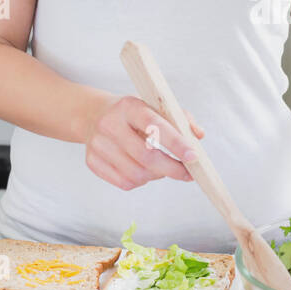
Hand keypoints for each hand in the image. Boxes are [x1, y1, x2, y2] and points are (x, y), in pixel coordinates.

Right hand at [84, 94, 204, 191]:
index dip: (176, 143)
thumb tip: (198, 135)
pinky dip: (141, 181)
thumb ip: (180, 118)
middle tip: (187, 174)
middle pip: (146, 156)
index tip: (193, 156)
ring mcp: (98, 144)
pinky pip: (124, 183)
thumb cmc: (133, 114)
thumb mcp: (154, 107)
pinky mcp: (92, 162)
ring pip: (136, 174)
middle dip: (172, 169)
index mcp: (129, 106)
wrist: (93, 115)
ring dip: (156, 176)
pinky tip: (144, 171)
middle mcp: (110, 124)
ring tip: (162, 168)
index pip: (154, 126)